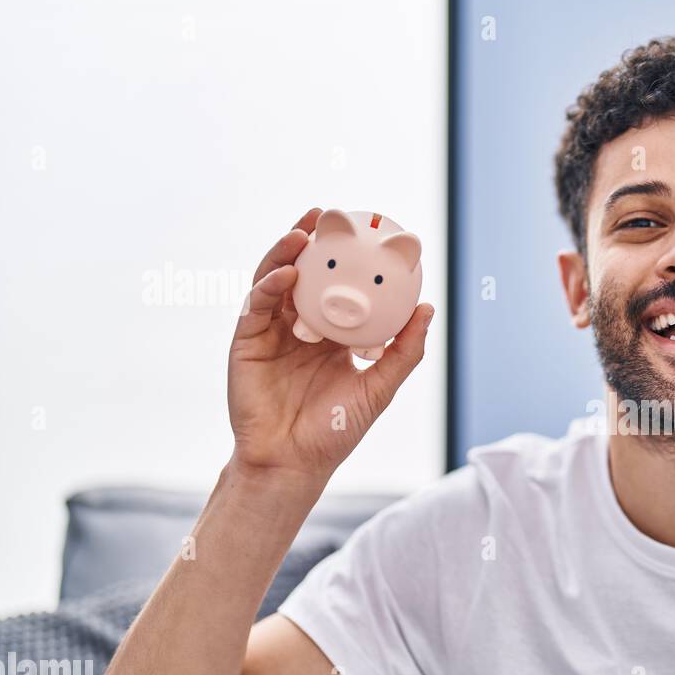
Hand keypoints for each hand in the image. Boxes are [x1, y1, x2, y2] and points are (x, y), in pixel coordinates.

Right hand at [227, 207, 434, 484]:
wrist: (292, 462)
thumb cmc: (336, 430)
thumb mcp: (380, 387)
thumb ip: (404, 351)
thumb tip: (427, 308)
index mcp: (331, 334)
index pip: (337, 285)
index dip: (345, 256)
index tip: (363, 228)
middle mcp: (299, 327)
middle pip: (303, 272)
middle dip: (309, 239)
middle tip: (323, 212)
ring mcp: (271, 331)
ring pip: (276, 280)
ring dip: (285, 251)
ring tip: (302, 230)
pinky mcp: (247, 341)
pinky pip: (257, 305)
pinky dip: (270, 284)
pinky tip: (287, 273)